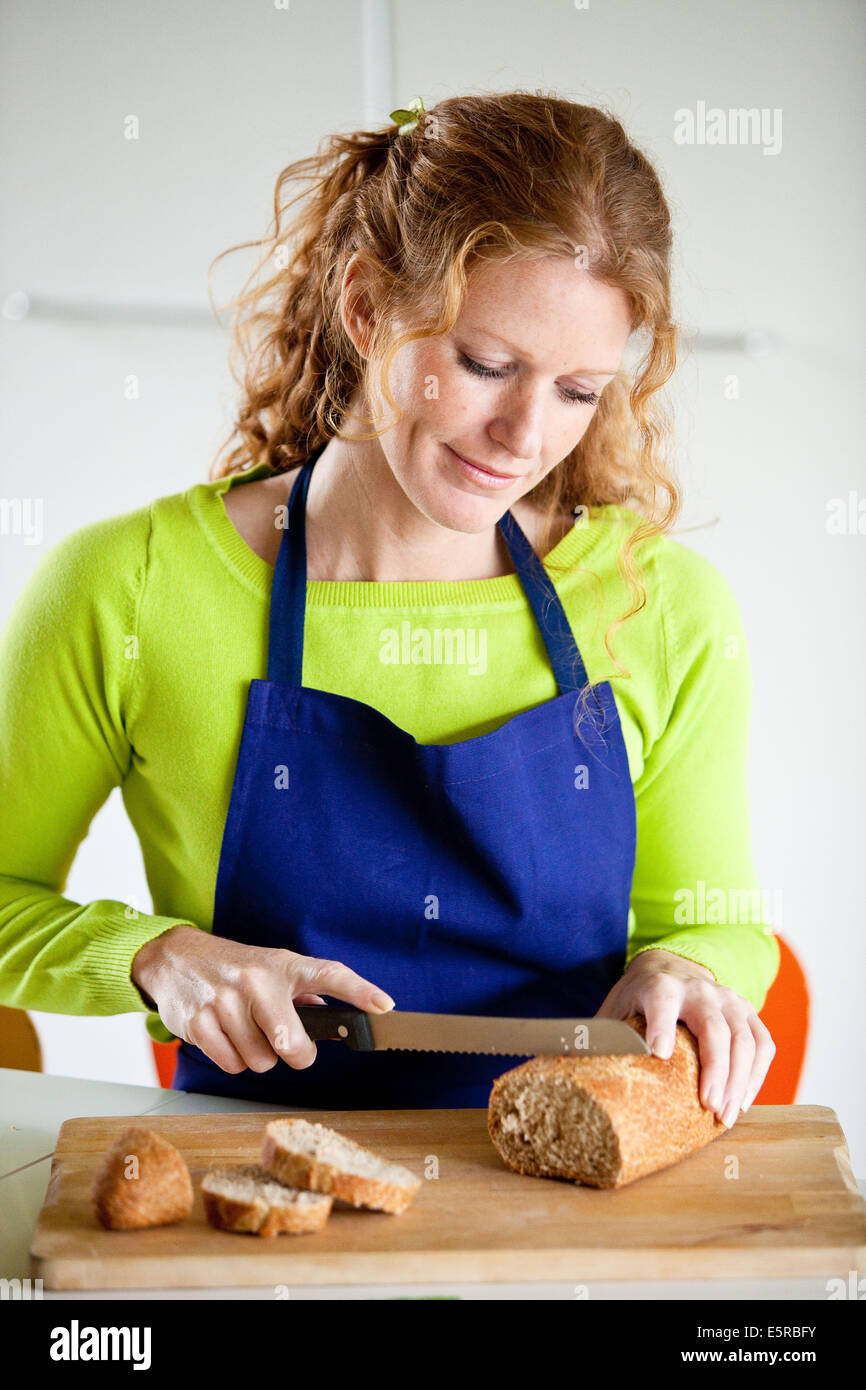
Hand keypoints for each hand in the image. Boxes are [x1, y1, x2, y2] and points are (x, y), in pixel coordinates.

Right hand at [131, 924, 395, 1074]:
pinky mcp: (199, 1023)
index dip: (359, 991)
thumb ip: (304, 993)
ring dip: (258, 1056)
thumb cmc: (235, 968)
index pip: (329, 974)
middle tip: (289, 1045)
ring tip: (245, 1030)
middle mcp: (257, 981)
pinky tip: (226, 1036)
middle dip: (296, 1054)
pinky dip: (233, 1060)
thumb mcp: (273, 968)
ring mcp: (225, 1002)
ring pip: (261, 1061)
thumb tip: (334, 1020)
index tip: (384, 1006)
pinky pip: (232, 1065)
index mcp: (283, 965)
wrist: (177, 958)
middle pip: (290, 1043)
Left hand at [594, 948, 775, 1127]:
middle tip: (708, 1107)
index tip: (659, 1054)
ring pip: (745, 1038)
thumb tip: (564, 1073)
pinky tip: (743, 1101)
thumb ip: (601, 1036)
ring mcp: (728, 999)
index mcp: (659, 985)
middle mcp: (699, 988)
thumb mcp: (615, 1008)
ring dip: (740, 1080)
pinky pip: (763, 1043)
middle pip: (713, 1027)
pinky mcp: (747, 1012)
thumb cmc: (638, 997)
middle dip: (715, 1068)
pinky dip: (758, 1074)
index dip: (660, 1025)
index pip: (661, 1001)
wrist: (672, 965)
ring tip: (725, 1115)